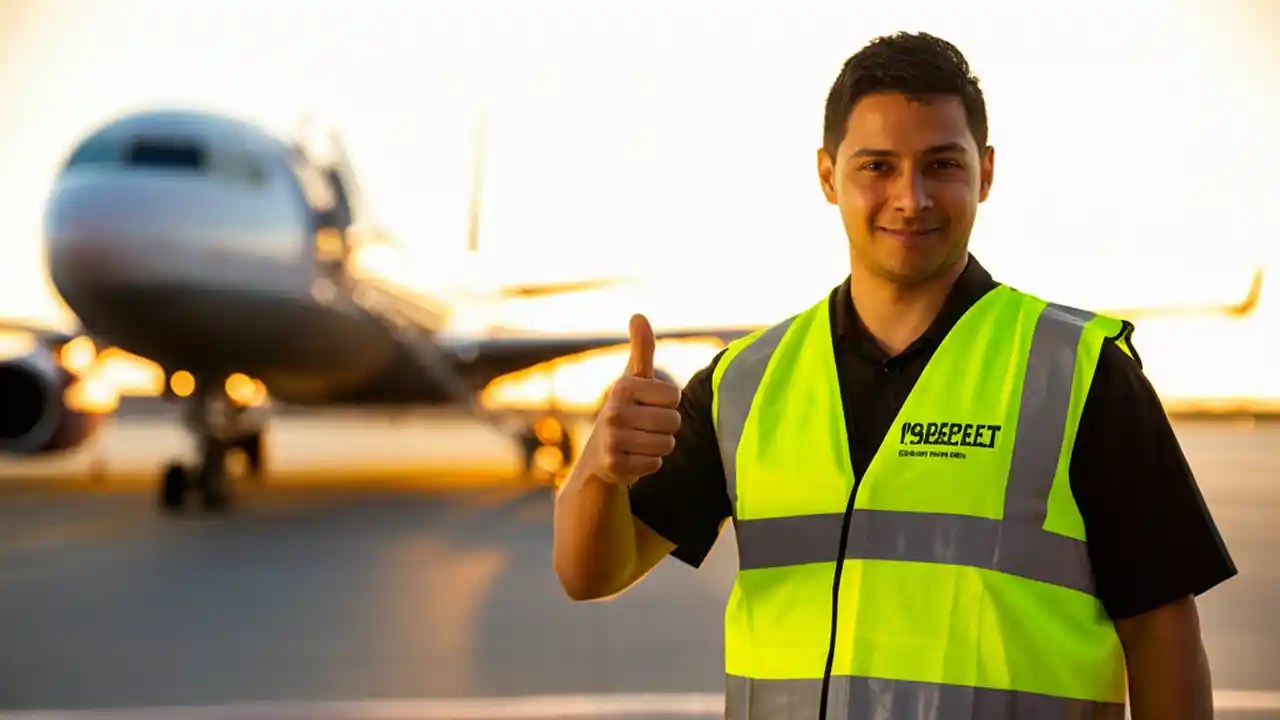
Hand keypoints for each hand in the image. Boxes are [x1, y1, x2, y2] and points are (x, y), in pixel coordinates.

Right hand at [587, 314, 681, 486]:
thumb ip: (641, 349)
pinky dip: (648, 464)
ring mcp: (612, 440)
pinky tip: (632, 459)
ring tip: (639, 443)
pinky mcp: (614, 467)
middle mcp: (614, 412)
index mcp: (623, 387)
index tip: (647, 406)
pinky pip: (655, 464)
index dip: (667, 404)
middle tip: (644, 427)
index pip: (675, 397)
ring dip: (659, 446)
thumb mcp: (632, 380)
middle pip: (673, 422)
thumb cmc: (625, 410)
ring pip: (667, 445)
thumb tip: (638, 315)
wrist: (597, 456)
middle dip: (666, 427)